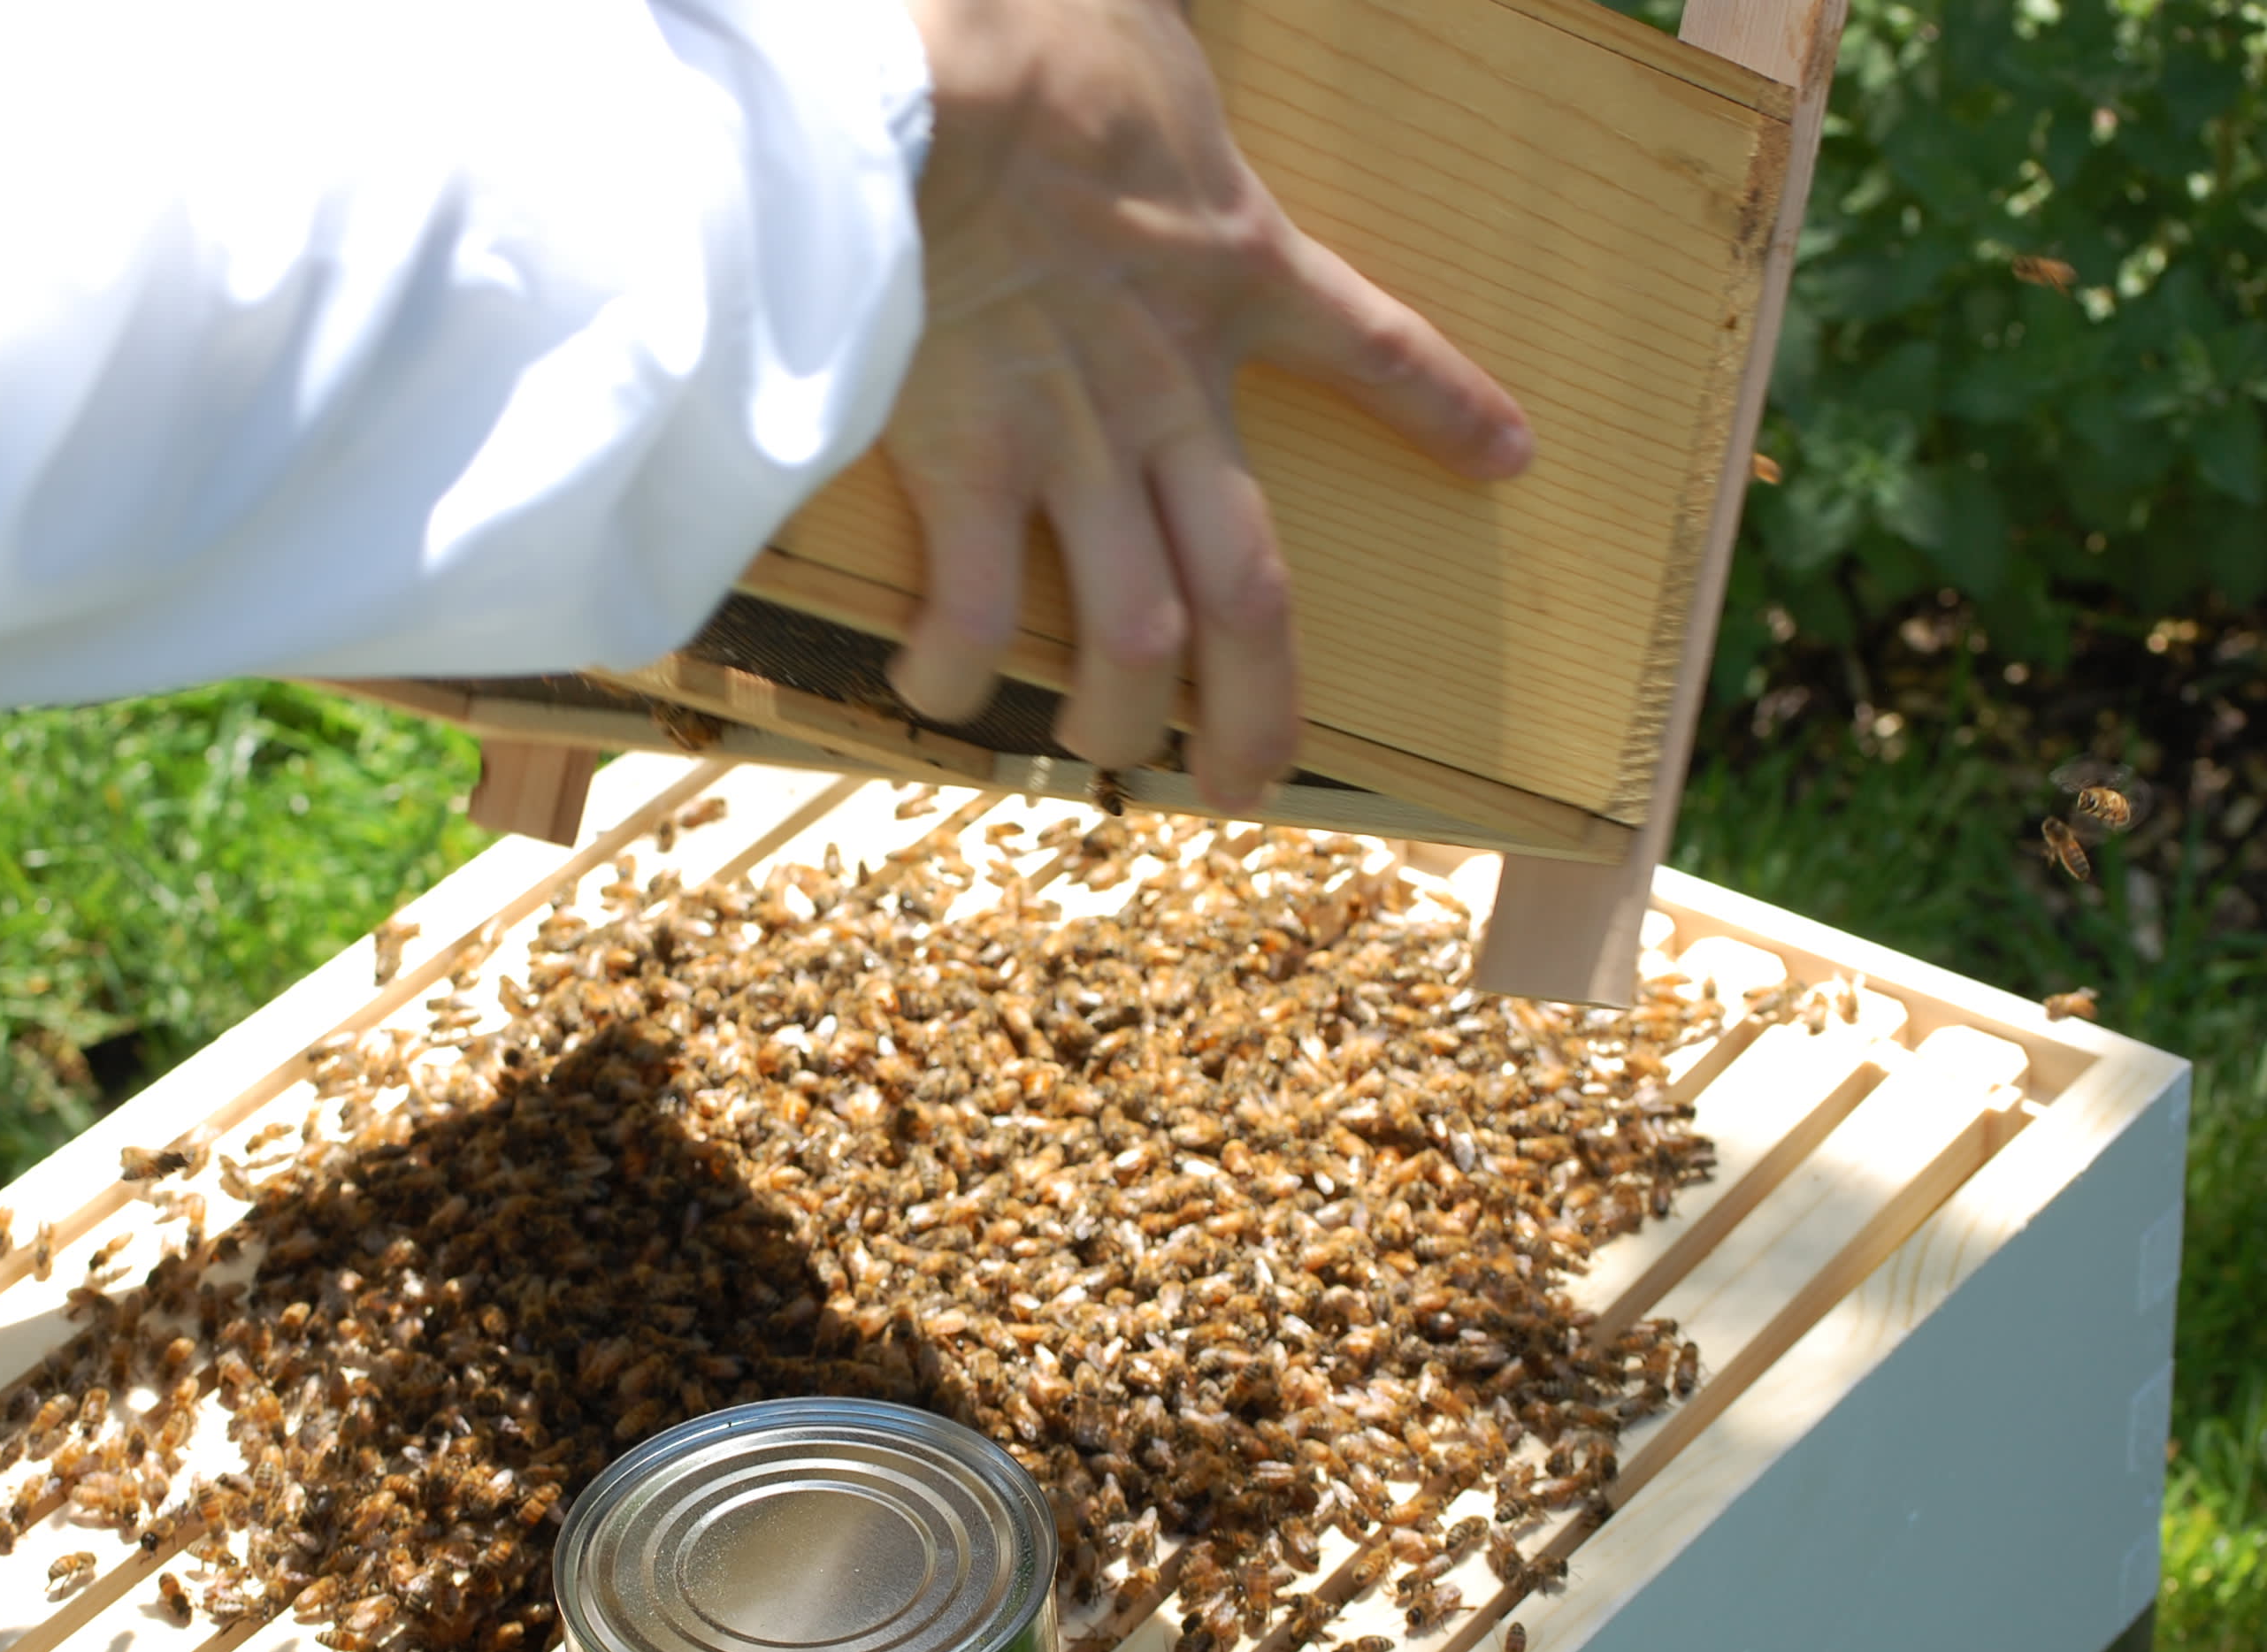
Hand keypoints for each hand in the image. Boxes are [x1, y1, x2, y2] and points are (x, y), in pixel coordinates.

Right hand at [889, 0, 1533, 814]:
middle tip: (1252, 783)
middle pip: (1248, 590)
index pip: (1375, 345)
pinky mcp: (967, 457)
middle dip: (1257, 703)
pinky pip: (972, 603)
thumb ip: (1172, 44)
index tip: (1506, 454)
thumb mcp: (1152, 22)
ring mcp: (1073, 440)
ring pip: (1131, 636)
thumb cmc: (1048, 32)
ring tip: (1101, 760)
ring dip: (1117, 720)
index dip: (1443, 406)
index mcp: (1238, 272)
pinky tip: (938, 692)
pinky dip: (956, 662)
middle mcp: (1171, 391)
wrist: (942, 85)